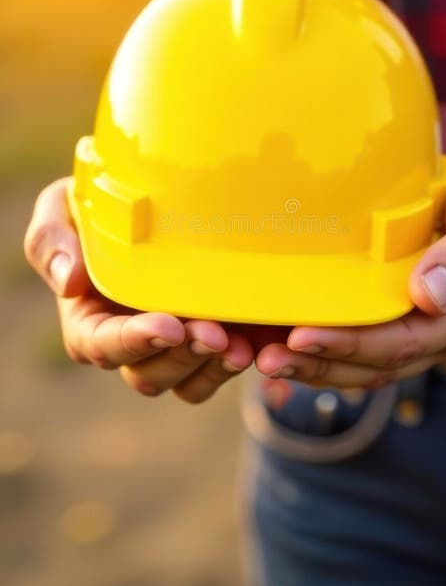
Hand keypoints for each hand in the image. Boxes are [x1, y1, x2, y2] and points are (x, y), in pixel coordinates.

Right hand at [24, 178, 253, 402]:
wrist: (147, 201)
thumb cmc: (95, 205)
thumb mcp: (61, 207)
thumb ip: (51, 239)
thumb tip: (68, 282)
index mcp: (89, 320)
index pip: (102, 345)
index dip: (135, 341)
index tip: (169, 325)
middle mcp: (129, 345)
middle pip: (148, 374)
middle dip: (182, 356)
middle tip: (214, 333)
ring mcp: (169, 350)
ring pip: (185, 384)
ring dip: (211, 368)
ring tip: (239, 346)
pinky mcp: (206, 346)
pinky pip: (216, 374)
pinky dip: (233, 366)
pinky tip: (254, 346)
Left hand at [255, 166, 445, 389]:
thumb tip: (429, 293)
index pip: (399, 341)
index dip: (348, 344)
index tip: (299, 336)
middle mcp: (442, 334)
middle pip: (375, 365)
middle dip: (318, 364)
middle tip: (265, 358)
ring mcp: (424, 333)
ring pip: (366, 367)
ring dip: (316, 367)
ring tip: (265, 360)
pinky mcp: (405, 323)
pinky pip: (365, 351)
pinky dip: (327, 354)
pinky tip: (289, 346)